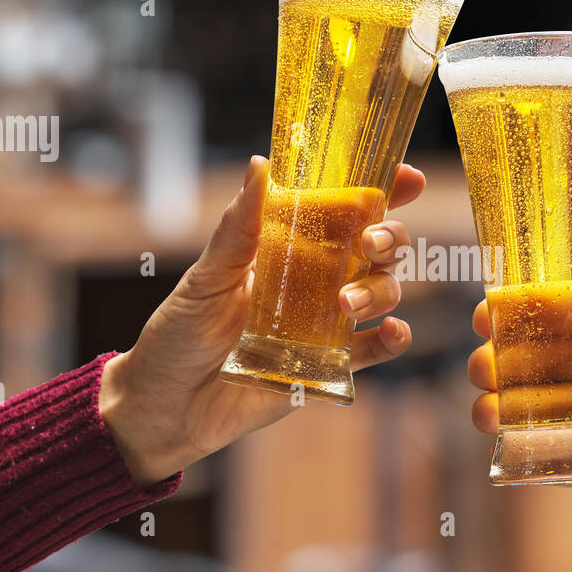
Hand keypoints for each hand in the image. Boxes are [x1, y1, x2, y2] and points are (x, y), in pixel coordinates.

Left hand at [100, 156, 421, 485]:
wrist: (166, 405)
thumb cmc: (178, 334)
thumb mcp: (205, 277)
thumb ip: (239, 228)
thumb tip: (260, 166)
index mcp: (287, 246)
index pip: (343, 209)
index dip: (382, 191)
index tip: (406, 177)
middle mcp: (315, 279)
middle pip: (376, 247)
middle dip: (390, 236)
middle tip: (372, 241)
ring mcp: (326, 322)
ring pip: (382, 292)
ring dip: (381, 289)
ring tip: (347, 304)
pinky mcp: (330, 365)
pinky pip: (374, 349)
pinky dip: (393, 338)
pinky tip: (390, 332)